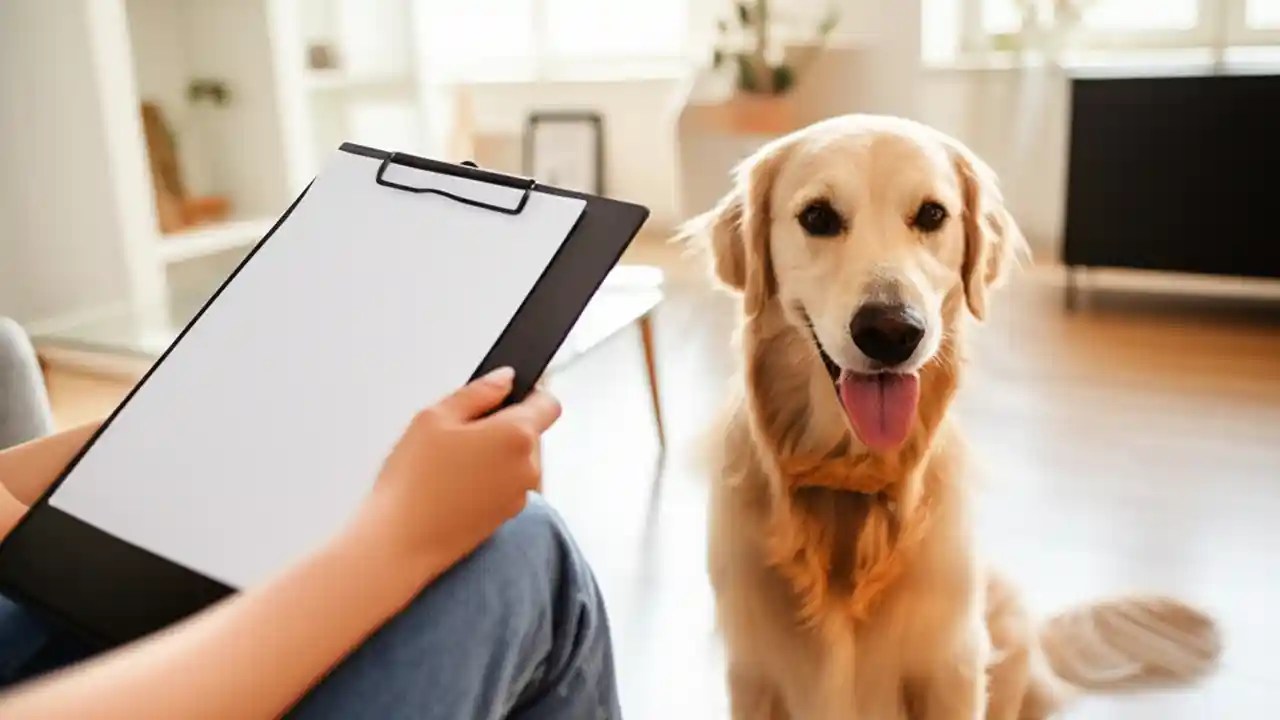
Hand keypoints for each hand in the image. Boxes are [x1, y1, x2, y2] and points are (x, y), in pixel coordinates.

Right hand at [348, 367, 561, 581]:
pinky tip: (453, 487)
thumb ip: (478, 392)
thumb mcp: (435, 417)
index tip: (504, 396)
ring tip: (451, 465)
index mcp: (518, 435)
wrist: (399, 543)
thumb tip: (505, 378)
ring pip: (515, 460)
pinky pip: (505, 485)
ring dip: (494, 456)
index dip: (528, 394)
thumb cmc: (413, 482)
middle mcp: (529, 467)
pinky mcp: (507, 517)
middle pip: (529, 432)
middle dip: (501, 427)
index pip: (548, 403)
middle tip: (459, 435)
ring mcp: (520, 495)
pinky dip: (487, 481)